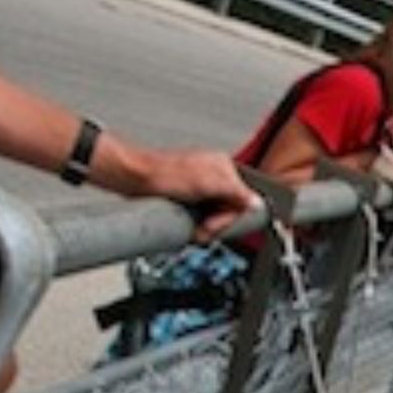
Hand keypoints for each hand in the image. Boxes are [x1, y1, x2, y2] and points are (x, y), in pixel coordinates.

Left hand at [130, 147, 255, 239]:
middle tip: (203, 225)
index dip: (232, 215)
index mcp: (224, 166)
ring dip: (207, 226)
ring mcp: (203, 187)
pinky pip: (204, 216)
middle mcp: (215, 175)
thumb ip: (236, 193)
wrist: (135, 180)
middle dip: (217, 222)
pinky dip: (199, 223)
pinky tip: (190, 222)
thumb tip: (257, 203)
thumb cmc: (163, 176)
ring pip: (218, 215)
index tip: (220, 223)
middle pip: (231, 209)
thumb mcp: (208, 184)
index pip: (244, 199)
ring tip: (194, 225)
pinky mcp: (191, 197)